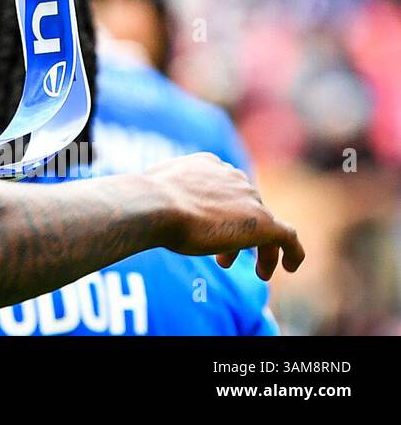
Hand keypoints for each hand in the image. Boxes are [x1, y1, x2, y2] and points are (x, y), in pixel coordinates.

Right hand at [146, 153, 304, 279]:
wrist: (157, 205)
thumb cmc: (148, 201)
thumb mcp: (156, 191)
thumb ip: (165, 193)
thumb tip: (147, 201)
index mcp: (208, 165)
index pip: (226, 189)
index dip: (221, 214)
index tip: (209, 234)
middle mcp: (232, 177)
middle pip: (245, 207)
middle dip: (236, 234)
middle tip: (224, 261)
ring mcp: (249, 198)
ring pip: (264, 224)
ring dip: (259, 248)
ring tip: (257, 273)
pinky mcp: (263, 221)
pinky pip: (288, 237)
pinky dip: (293, 252)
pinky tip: (291, 268)